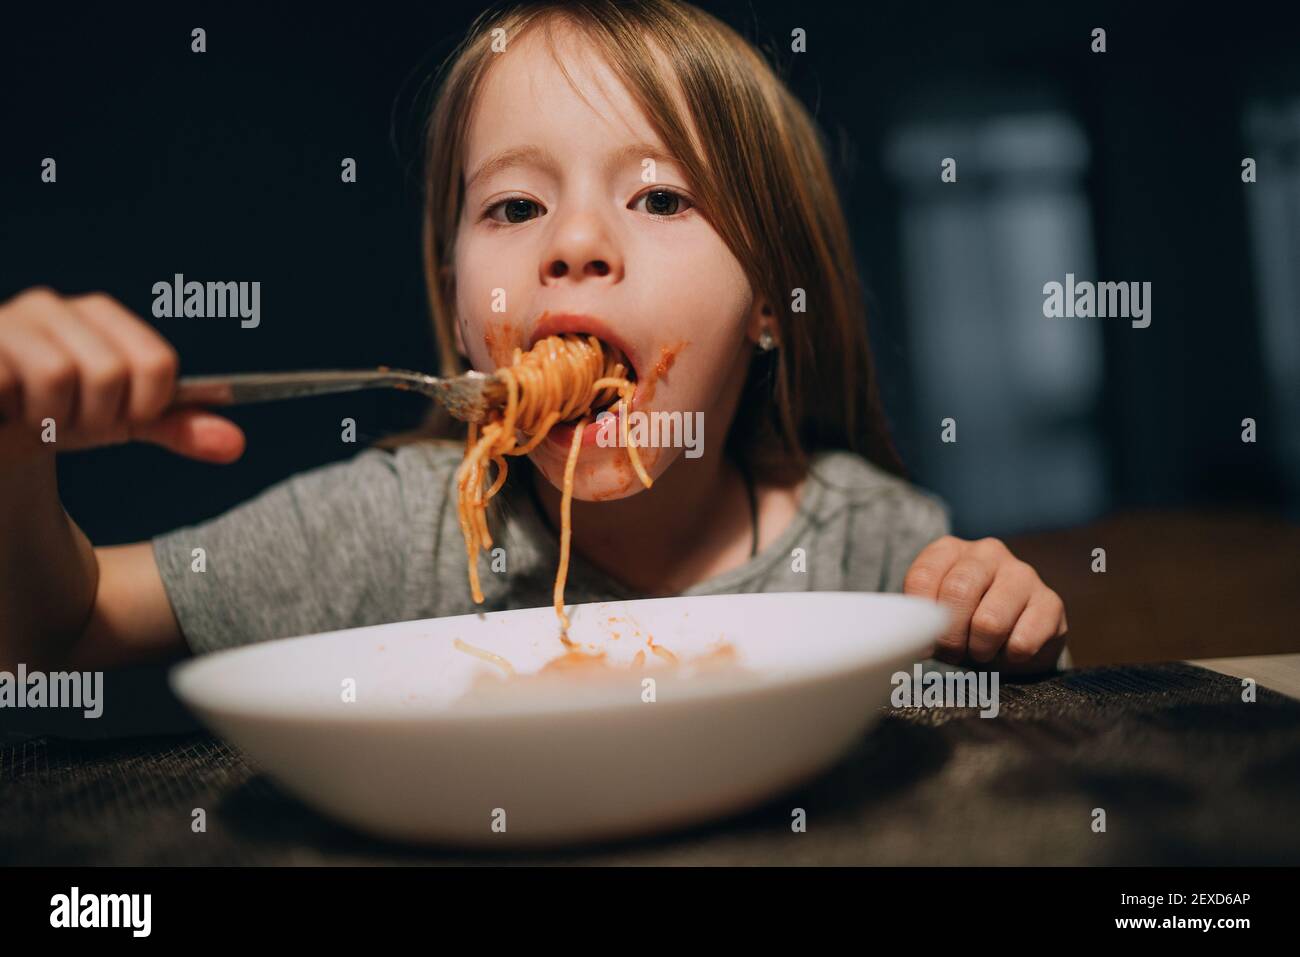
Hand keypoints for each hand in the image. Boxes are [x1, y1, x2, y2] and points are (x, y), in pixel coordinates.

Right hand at [0, 287, 244, 463]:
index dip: (143, 406)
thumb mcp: (124, 421)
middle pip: (111, 371)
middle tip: (68, 421)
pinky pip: (5, 381)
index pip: (157, 364)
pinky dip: (12, 412)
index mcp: (103, 316)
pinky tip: (6, 410)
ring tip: (35, 416)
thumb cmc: (59, 413)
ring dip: (49, 417)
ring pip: (58, 375)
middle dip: (94, 417)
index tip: (116, 416)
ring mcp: (9, 322)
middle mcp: (56, 308)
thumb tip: (235, 444)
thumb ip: (178, 427)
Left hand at [903, 535, 1067, 672]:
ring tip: (982, 651)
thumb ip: (919, 617)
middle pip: (957, 593)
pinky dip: (1010, 657)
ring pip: (990, 621)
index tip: (927, 638)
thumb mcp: (934, 614)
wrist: (1013, 640)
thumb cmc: (964, 624)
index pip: (923, 577)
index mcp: (950, 549)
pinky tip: (1010, 650)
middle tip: (954, 652)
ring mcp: (1022, 573)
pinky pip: (1022, 642)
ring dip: (981, 649)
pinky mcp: (1051, 602)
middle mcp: (987, 552)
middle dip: (950, 637)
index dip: (922, 618)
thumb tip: (912, 636)